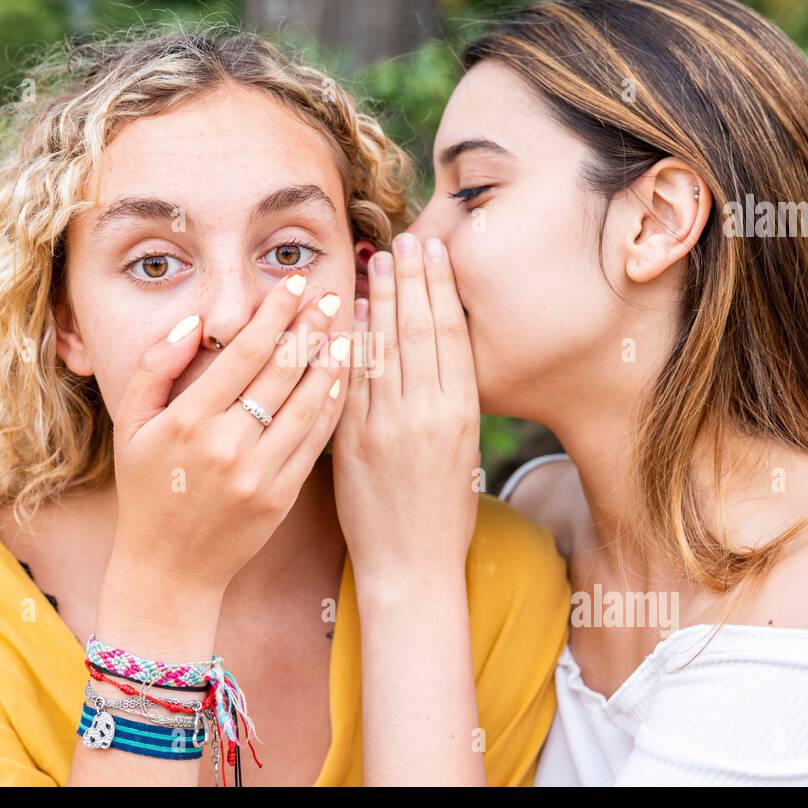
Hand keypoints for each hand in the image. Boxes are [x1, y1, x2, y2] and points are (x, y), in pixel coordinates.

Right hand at [106, 274, 351, 598]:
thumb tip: (193, 323)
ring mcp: (259, 474)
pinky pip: (315, 441)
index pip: (244, 353)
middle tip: (332, 295)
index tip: (295, 285)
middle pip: (282, 372)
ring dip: (331, 360)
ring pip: (307, 404)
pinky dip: (332, 405)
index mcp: (188, 422)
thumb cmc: (147, 489)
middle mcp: (226, 446)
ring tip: (346, 328)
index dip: (275, 314)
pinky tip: (342, 377)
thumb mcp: (131, 426)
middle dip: (311, 327)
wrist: (168, 569)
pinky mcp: (282, 497)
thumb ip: (155, 368)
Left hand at [331, 232, 480, 596]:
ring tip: (377, 261)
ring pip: (383, 348)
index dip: (441, 288)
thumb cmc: (441, 512)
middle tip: (405, 240)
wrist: (412, 567)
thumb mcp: (461, 449)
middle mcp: (427, 413)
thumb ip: (447, 400)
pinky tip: (346, 311)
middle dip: (410, 279)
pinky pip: (349, 380)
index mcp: (462, 413)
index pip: (450, 334)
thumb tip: (433, 349)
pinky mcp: (352, 442)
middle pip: (418, 330)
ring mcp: (387, 426)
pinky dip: (348, 342)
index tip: (434, 252)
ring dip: (379, 298)